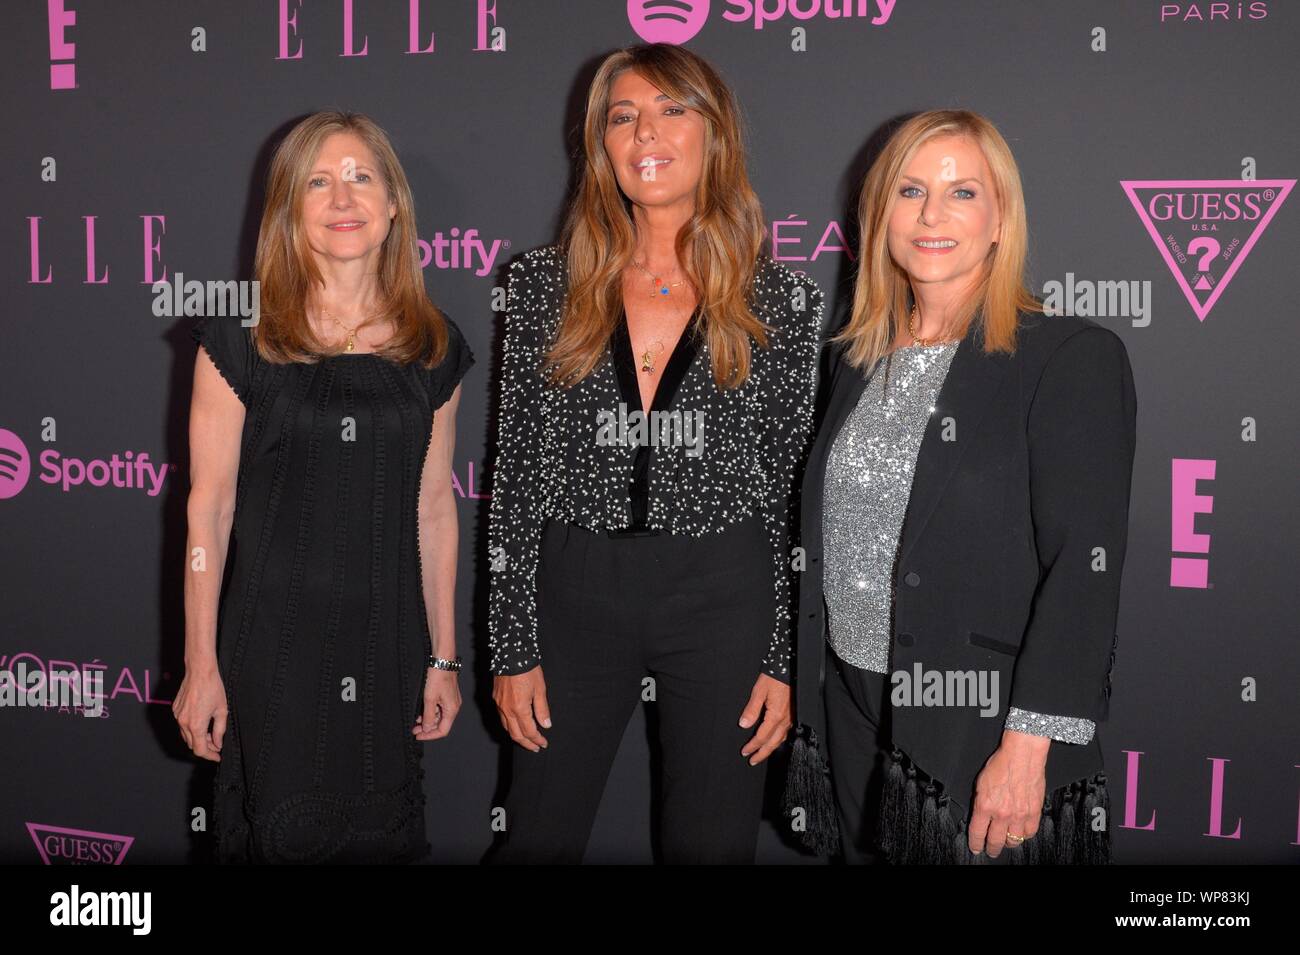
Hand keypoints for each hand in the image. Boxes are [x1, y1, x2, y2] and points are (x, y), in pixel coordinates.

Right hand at [172, 660, 226, 761]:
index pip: (200, 750)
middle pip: (192, 744)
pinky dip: (191, 729)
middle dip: (205, 747)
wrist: (199, 671)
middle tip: (217, 744)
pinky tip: (202, 723)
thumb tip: (217, 744)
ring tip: (211, 734)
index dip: (210, 756)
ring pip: (186, 736)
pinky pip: (182, 725)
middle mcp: (183, 723)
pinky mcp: (175, 710)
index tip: (218, 756)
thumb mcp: (222, 711)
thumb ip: (219, 730)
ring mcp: (177, 716)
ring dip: (198, 738)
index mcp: (196, 725)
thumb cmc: (213, 688)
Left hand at [413, 666, 460, 740]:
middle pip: (441, 724)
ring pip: (439, 716)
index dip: (430, 735)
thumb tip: (427, 729)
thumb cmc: (438, 677)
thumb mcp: (430, 699)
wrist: (442, 660)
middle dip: (427, 728)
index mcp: (452, 710)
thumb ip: (429, 716)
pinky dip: (430, 711)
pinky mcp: (447, 695)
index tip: (418, 735)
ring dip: (428, 720)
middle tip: (414, 729)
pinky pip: (439, 708)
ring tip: (416, 720)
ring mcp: (451, 700)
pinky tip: (421, 711)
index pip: (442, 730)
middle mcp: (453, 706)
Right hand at [493, 666, 550, 751]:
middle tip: (535, 747)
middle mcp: (506, 709)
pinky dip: (509, 726)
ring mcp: (499, 704)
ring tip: (526, 740)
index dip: (537, 739)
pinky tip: (515, 725)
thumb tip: (546, 725)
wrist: (511, 653)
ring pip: (507, 727)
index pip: (529, 731)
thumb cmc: (528, 669)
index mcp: (519, 708)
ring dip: (517, 736)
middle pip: (516, 734)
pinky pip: (501, 718)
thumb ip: (542, 709)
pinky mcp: (496, 698)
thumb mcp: (540, 689)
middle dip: (527, 743)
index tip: (544, 743)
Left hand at [738, 673, 791, 765]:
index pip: (762, 736)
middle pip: (773, 743)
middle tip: (752, 760)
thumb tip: (744, 724)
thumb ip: (751, 709)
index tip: (745, 751)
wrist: (789, 667)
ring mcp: (791, 718)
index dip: (753, 746)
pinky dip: (779, 740)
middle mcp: (785, 720)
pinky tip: (775, 741)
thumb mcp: (758, 691)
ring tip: (761, 754)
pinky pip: (786, 732)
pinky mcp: (793, 715)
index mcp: (775, 715)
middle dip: (762, 753)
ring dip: (770, 749)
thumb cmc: (774, 677)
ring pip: (780, 739)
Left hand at [967, 729, 1049, 857]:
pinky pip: (1029, 833)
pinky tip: (1021, 832)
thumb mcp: (980, 783)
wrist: (1022, 756)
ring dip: (1008, 843)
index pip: (978, 833)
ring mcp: (1019, 815)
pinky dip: (1024, 835)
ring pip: (1014, 841)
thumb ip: (980, 803)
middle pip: (996, 842)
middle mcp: (1002, 814)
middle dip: (991, 849)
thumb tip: (979, 817)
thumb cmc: (1001, 764)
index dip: (975, 844)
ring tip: (1006, 842)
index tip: (976, 848)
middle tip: (990, 851)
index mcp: (985, 806)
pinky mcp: (1034, 812)